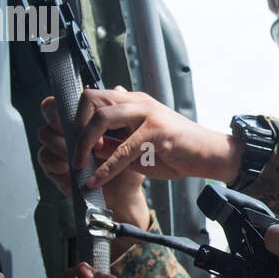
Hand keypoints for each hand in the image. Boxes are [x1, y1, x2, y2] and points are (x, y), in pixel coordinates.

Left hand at [59, 87, 239, 188]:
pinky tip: (96, 180)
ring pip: (102, 118)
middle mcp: (138, 102)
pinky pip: (123, 150)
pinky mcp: (156, 132)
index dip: (77, 116)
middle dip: (75, 127)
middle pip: (92, 100)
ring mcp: (147, 114)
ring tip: (79, 166)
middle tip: (72, 153)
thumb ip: (113, 143)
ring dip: (84, 144)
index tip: (69, 139)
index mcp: (132, 102)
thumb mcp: (136, 147)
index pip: (93, 97)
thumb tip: (88, 147)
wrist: (209, 155)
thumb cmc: (175, 152)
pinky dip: (106, 168)